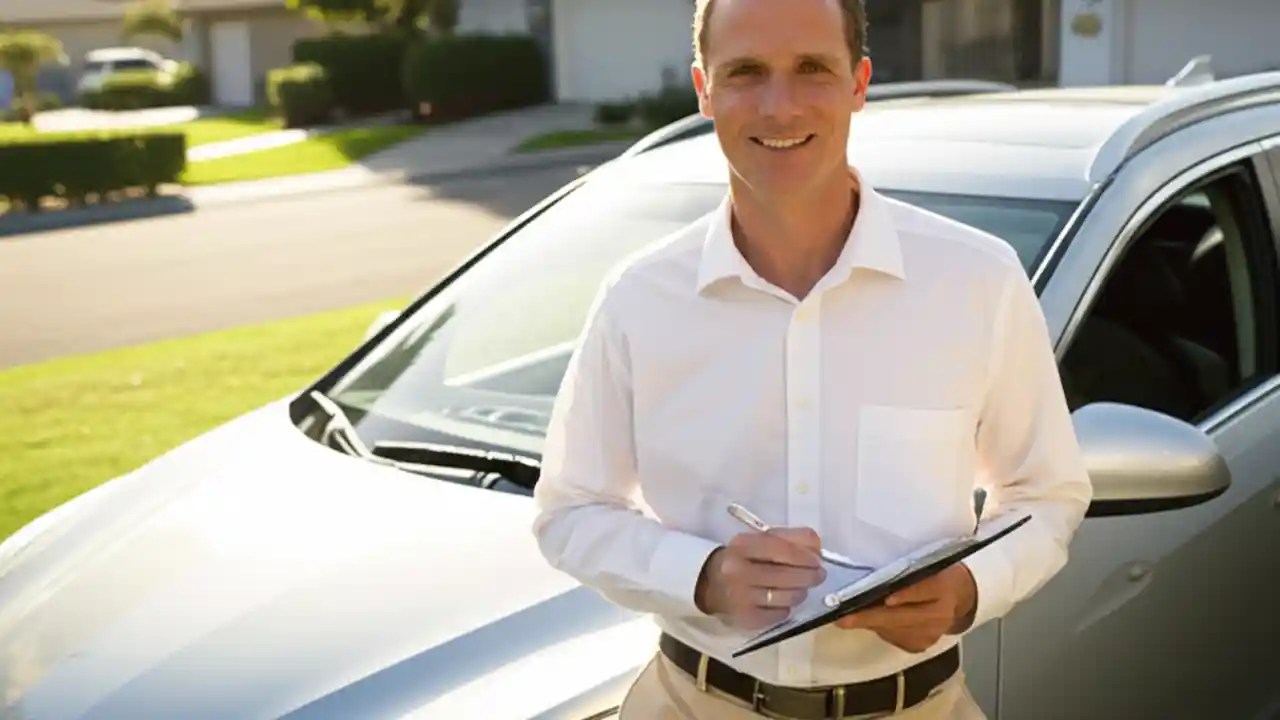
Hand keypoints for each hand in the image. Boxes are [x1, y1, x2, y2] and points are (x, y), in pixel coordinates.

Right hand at [695, 528, 826, 629]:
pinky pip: (780, 615)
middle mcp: (737, 571)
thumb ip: (792, 538)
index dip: (803, 556)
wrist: (711, 584)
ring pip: (786, 598)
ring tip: (800, 588)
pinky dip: (787, 608)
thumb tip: (817, 548)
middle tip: (819, 575)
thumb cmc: (743, 559)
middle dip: (809, 576)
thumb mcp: (762, 540)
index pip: (779, 549)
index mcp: (741, 545)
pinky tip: (782, 601)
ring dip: (801, 593)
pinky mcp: (746, 618)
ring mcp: (741, 597)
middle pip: (786, 576)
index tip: (817, 560)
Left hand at [834, 563, 976, 652]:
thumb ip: (906, 571)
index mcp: (943, 588)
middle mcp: (940, 615)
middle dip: (870, 617)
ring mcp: (932, 634)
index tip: (886, 599)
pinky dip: (878, 628)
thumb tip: (869, 578)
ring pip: (893, 630)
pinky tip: (866, 621)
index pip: (924, 590)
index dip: (906, 595)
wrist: (956, 597)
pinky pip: (892, 638)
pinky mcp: (921, 646)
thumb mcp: (925, 565)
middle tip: (843, 618)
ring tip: (846, 618)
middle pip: (902, 617)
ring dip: (868, 623)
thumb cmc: (933, 573)